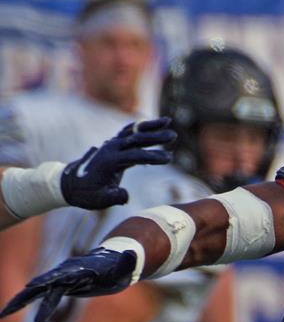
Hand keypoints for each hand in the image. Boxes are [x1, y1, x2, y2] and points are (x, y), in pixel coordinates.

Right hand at [2, 246, 138, 321]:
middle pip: (42, 285)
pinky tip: (12, 311)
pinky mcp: (60, 285)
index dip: (48, 281)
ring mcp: (61, 279)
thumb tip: (133, 256)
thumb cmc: (122, 266)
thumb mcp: (127, 265)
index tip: (32, 287)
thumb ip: (128, 262)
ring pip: (36, 291)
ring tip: (3, 313)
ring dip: (19, 301)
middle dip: (26, 295)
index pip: (61, 276)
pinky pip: (40, 295)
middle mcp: (66, 273)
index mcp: (80, 269)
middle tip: (9, 308)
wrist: (113, 261)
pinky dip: (25, 301)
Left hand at [60, 118, 175, 209]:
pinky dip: (142, 127)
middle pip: (135, 139)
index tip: (168, 159)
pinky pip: (129, 132)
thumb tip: (126, 195)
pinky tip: (156, 124)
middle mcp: (110, 149)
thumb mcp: (99, 200)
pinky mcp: (114, 145)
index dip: (152, 157)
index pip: (134, 156)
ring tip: (168, 121)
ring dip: (150, 126)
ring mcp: (111, 145)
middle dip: (155, 137)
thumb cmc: (87, 194)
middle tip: (173, 136)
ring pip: (132, 131)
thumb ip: (113, 197)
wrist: (71, 184)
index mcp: (109, 161)